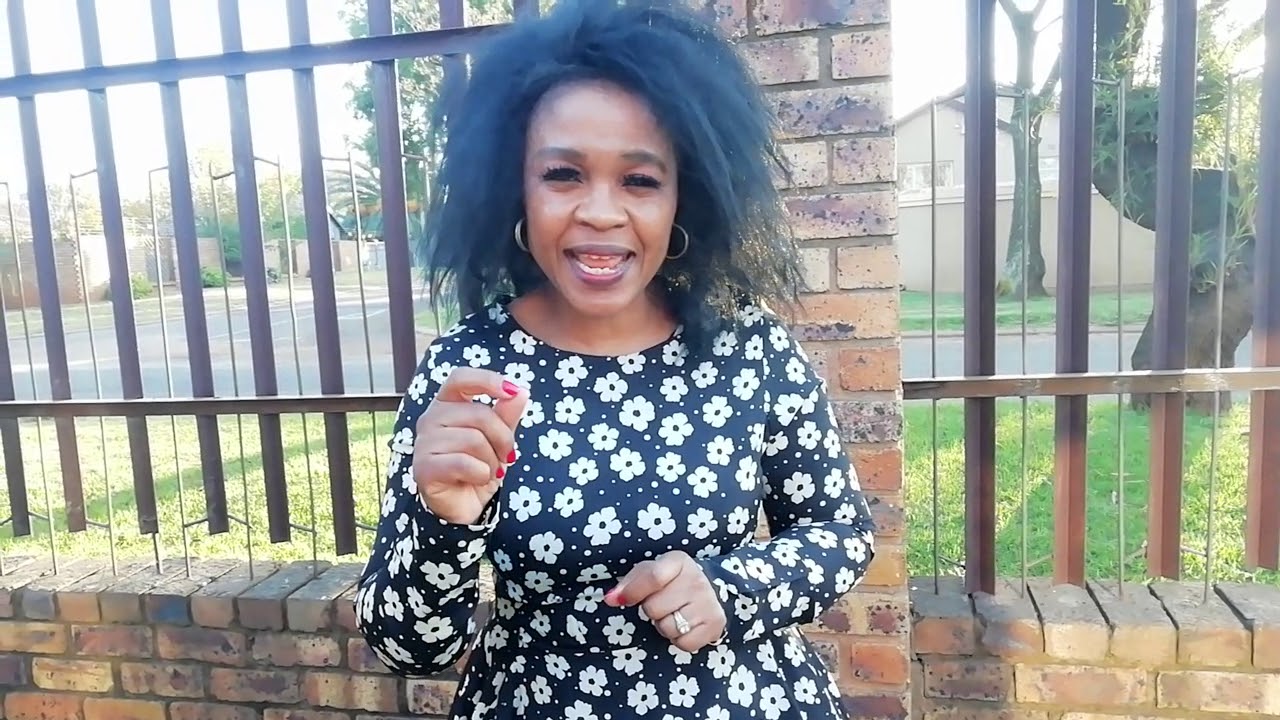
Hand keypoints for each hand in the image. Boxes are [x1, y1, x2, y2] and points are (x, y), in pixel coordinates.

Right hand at [413, 368, 527, 524]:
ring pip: (473, 440)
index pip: (461, 378)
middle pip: (478, 414)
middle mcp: (430, 418)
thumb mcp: (498, 439)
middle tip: (506, 456)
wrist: (465, 506)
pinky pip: (464, 463)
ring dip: (492, 460)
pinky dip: (481, 474)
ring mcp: (423, 442)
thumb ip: (506, 415)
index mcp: (447, 404)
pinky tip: (477, 479)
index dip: (487, 380)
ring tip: (488, 470)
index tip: (511, 391)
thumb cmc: (478, 467)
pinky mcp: (423, 467)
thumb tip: (521, 392)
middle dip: (502, 437)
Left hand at [604, 550, 727, 652]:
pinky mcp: (715, 625)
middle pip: (654, 608)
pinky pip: (683, 643)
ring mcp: (709, 603)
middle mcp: (697, 580)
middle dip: (651, 610)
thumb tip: (610, 598)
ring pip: (667, 627)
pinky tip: (685, 626)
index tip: (619, 600)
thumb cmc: (671, 582)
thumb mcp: (649, 572)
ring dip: (664, 625)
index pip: (653, 577)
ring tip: (673, 614)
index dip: (632, 592)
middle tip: (662, 603)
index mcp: (679, 561)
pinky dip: (679, 640)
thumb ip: (628, 583)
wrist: (708, 591)